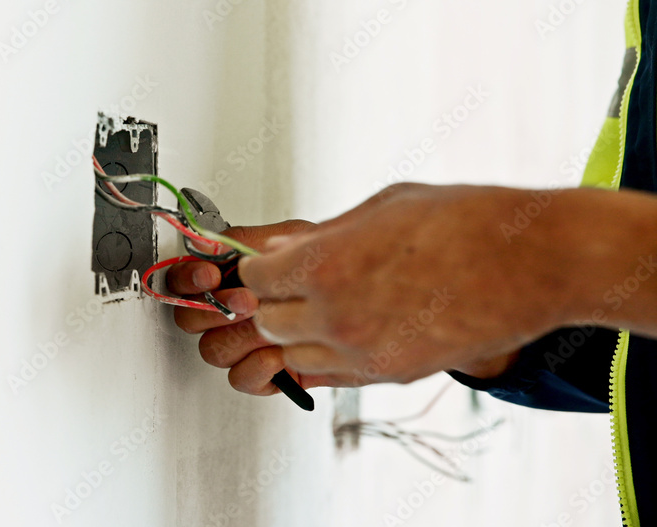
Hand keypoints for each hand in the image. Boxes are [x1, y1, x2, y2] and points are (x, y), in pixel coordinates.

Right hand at [166, 220, 337, 395]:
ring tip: (267, 324)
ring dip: (238, 337)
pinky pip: (240, 378)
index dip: (188, 281)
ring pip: (212, 350)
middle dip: (215, 309)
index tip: (210, 276)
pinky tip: (276, 353)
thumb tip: (209, 242)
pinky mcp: (261, 372)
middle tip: (247, 300)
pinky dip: (256, 367)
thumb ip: (244, 241)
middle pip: (188, 320)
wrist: (362, 299)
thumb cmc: (324, 266)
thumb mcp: (289, 238)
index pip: (180, 282)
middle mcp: (226, 313)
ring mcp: (241, 344)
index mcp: (224, 279)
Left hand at [237, 183, 574, 385]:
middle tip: (287, 284)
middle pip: (267, 321)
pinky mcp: (390, 374)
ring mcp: (362, 352)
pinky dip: (325, 356)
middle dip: (272, 300)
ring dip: (296, 332)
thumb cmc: (467, 223)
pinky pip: (332, 376)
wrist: (533, 262)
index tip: (266, 264)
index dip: (258, 268)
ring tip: (318, 307)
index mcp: (326, 265)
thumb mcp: (381, 207)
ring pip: (293, 354)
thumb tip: (283, 248)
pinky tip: (341, 332)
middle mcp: (335, 316)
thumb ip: (323, 235)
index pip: (254, 280)